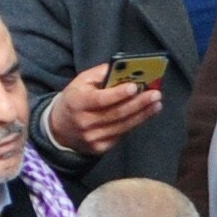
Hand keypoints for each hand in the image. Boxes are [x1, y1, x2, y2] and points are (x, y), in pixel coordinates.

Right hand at [43, 61, 165, 157]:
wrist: (59, 128)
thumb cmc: (75, 99)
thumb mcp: (80, 82)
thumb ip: (101, 74)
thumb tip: (125, 69)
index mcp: (76, 103)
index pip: (99, 100)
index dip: (118, 94)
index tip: (135, 86)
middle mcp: (84, 122)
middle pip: (116, 113)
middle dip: (138, 103)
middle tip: (155, 94)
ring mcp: (92, 137)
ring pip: (123, 125)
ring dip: (143, 114)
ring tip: (156, 103)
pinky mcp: (99, 148)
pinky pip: (122, 134)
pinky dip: (135, 123)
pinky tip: (146, 114)